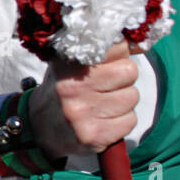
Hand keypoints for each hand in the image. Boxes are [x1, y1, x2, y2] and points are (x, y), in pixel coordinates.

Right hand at [28, 41, 138, 158]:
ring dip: (122, 101)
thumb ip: (102, 49)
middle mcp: (73, 88)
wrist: (40, 127)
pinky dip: (121, 121)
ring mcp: (82, 114)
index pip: (118, 46)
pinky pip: (130, 121)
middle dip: (122, 78)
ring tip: (101, 104)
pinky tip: (102, 120)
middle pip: (129, 71)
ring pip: (132, 96)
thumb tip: (139, 43)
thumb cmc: (65, 87)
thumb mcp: (72, 61)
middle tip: (103, 86)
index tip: (105, 62)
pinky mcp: (94, 136)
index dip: (117, 54)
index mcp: (68, 64)